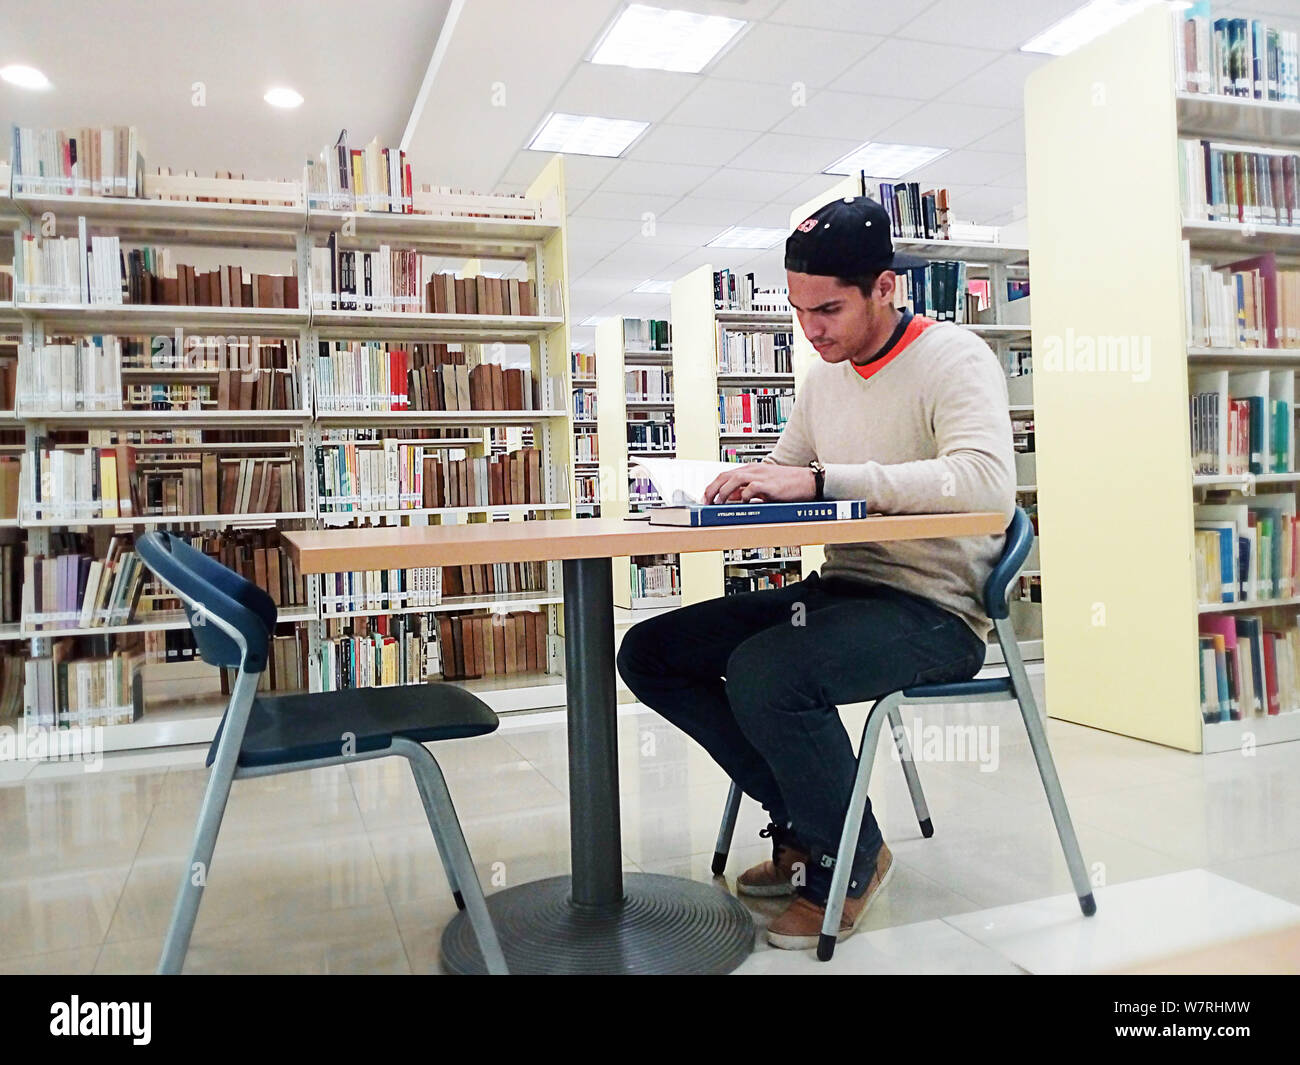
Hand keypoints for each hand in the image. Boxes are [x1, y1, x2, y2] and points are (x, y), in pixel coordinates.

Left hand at [702, 463, 816, 504]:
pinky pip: (751, 488)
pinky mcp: (769, 484)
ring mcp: (761, 476)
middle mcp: (753, 470)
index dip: (712, 486)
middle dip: (712, 489)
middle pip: (725, 476)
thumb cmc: (787, 485)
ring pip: (734, 479)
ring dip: (723, 492)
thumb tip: (730, 499)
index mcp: (750, 469)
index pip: (724, 475)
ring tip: (718, 503)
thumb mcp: (762, 486)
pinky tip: (742, 503)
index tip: (706, 498)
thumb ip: (746, 490)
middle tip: (706, 502)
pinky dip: (744, 496)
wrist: (807, 481)